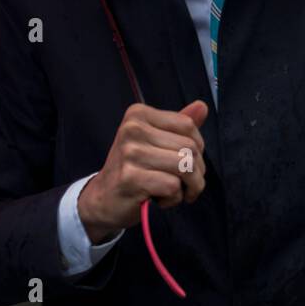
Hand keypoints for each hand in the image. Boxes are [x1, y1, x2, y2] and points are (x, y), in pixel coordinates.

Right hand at [77, 99, 208, 243]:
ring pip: (185, 166)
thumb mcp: (153, 142)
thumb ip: (178, 126)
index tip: (187, 163)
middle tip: (184, 184)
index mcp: (138, 114)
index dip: (197, 149)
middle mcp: (132, 129)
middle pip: (190, 147)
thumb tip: (202, 107)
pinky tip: (159, 199)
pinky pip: (173, 186)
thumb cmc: (132, 170)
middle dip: (196, 172)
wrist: (102, 199)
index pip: (188, 125)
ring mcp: (130, 153)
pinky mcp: (131, 178)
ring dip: (189, 186)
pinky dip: (173, 198)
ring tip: (174, 191)